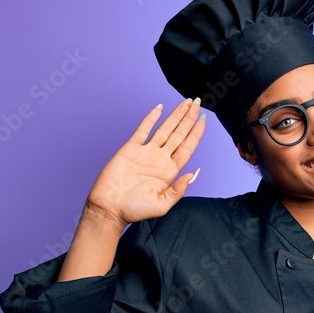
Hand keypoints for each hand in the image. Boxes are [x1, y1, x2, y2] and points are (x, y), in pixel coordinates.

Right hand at [84, 97, 205, 229]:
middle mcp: (160, 159)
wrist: (109, 208)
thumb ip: (179, 190)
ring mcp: (146, 152)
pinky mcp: (130, 149)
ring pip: (165, 129)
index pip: (187, 147)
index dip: (196, 133)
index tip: (204, 120)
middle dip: (189, 118)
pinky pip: (143, 130)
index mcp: (170, 171)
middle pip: (179, 134)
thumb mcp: (162, 205)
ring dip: (176, 115)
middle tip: (198, 102)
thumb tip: (194, 173)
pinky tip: (160, 107)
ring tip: (187, 101)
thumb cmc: (134, 210)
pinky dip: (151, 118)